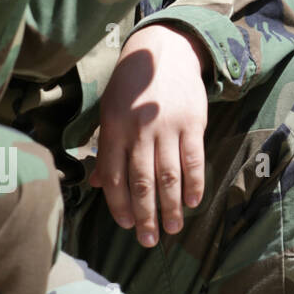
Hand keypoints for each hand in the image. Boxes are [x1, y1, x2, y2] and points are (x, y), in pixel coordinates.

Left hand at [89, 25, 209, 246]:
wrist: (164, 52)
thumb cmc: (133, 86)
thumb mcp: (110, 113)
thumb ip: (105, 149)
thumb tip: (98, 183)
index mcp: (114, 130)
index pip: (115, 177)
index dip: (120, 206)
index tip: (127, 226)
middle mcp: (138, 131)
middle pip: (142, 182)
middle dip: (146, 215)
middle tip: (150, 240)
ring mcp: (167, 127)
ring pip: (168, 174)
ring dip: (171, 205)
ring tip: (173, 228)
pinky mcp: (192, 122)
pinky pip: (193, 158)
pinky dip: (194, 182)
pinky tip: (194, 200)